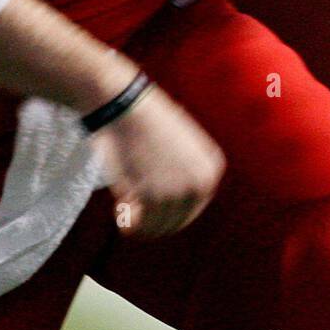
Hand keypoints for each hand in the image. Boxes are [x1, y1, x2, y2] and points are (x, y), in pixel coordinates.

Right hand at [88, 86, 225, 239]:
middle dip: (153, 219)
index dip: (169, 211)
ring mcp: (177, 191)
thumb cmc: (144, 118)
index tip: (151, 209)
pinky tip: (118, 208)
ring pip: (157, 226)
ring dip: (139, 221)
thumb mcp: (180, 141)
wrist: (124, 103)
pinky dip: (126, 222)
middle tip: (132, 211)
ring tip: (123, 207)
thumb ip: (183, 170)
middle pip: (177, 220)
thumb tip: (173, 200)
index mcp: (211, 167)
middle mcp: (200, 183)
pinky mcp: (152, 197)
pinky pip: (138, 224)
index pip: (193, 207)